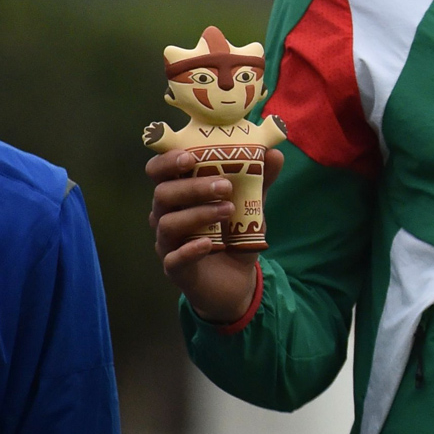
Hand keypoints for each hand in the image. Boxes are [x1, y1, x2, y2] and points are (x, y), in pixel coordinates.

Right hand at [147, 149, 283, 324]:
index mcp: (179, 195)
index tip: (190, 157)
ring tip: (229, 211)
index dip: (167, 161)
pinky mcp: (176, 269)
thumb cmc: (235, 235)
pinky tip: (208, 244)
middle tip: (225, 186)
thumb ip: (260, 180)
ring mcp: (168, 243)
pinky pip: (173, 259)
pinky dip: (189, 250)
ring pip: (167, 223)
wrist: (238, 279)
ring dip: (199, 214)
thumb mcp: (251, 206)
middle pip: (163, 194)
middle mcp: (167, 216)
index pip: (159, 172)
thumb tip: (274, 153)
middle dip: (193, 187)